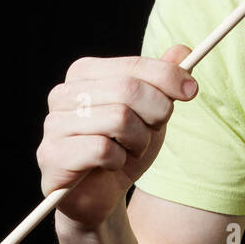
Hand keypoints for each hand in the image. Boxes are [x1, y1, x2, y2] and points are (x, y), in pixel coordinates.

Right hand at [37, 44, 197, 229]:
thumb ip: (164, 79)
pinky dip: (119, 161)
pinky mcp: (53, 155)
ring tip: (130, 150)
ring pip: (119, 119)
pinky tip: (111, 165)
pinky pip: (103, 150)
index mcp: (85, 72)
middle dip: (155, 113)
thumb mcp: (152, 110)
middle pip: (129, 89)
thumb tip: (183, 49)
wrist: (102, 194)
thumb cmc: (125, 146)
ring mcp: (54, 124)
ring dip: (139, 141)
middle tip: (154, 130)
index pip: (134, 65)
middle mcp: (64, 93)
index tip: (191, 91)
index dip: (168, 77)